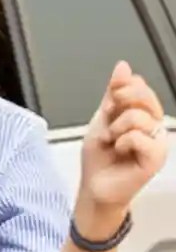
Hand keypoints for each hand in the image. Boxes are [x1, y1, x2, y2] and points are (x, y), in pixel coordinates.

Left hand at [78, 61, 167, 225]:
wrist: (94, 185)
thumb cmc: (100, 157)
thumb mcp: (102, 118)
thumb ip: (114, 93)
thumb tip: (123, 66)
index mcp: (144, 114)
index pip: (139, 85)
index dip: (119, 89)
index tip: (108, 105)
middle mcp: (155, 125)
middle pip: (143, 96)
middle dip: (117, 106)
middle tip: (109, 124)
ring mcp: (158, 141)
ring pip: (138, 117)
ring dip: (115, 129)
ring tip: (112, 141)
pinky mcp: (156, 158)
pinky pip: (138, 137)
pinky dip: (121, 142)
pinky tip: (119, 150)